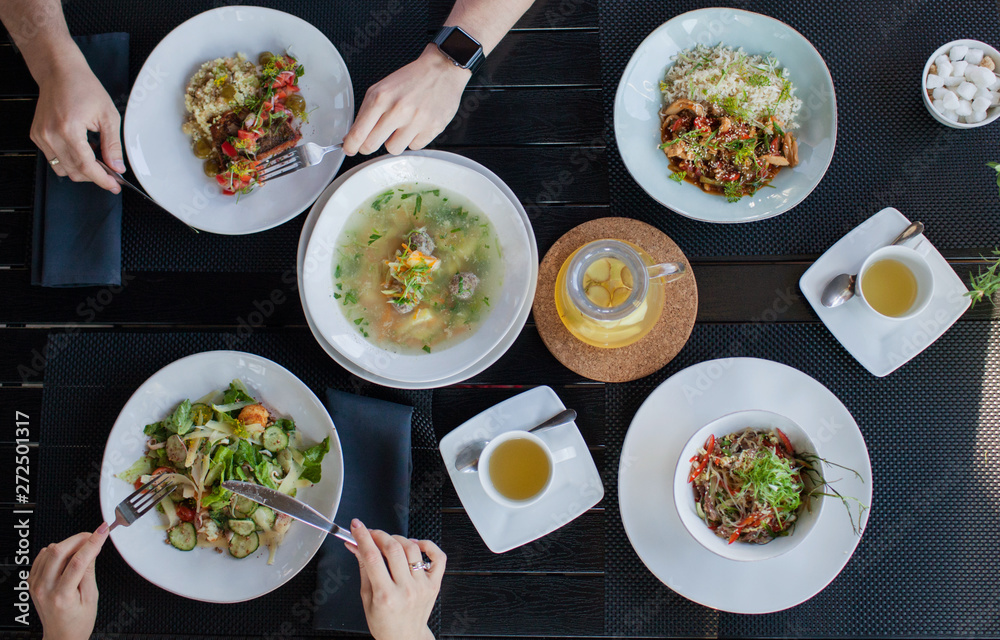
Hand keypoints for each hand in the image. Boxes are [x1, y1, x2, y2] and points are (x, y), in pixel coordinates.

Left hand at [28, 523, 108, 639]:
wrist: (61, 636)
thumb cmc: (77, 622)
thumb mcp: (91, 598)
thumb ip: (89, 572)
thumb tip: (92, 549)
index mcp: (62, 596)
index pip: (78, 561)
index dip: (93, 542)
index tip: (102, 531)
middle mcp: (45, 589)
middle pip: (59, 551)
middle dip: (79, 538)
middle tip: (93, 536)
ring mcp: (35, 585)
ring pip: (49, 551)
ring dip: (68, 544)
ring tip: (82, 549)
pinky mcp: (32, 582)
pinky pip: (41, 557)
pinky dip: (55, 551)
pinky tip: (66, 555)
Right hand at [31, 56, 123, 192]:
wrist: (60, 72)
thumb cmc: (84, 87)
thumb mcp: (108, 116)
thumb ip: (113, 145)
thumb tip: (117, 168)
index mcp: (69, 130)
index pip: (87, 167)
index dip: (103, 180)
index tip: (114, 186)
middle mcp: (50, 135)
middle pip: (74, 172)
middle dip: (95, 176)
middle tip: (110, 171)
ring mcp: (41, 136)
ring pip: (63, 169)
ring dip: (82, 169)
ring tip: (95, 154)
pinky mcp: (36, 135)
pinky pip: (54, 159)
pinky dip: (70, 160)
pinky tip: (81, 148)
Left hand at [343, 45, 470, 155]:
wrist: (442, 70)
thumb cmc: (411, 79)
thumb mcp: (382, 88)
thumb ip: (366, 112)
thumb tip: (354, 136)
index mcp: (381, 97)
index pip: (359, 132)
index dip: (351, 145)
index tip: (349, 149)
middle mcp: (398, 110)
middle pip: (372, 145)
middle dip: (368, 146)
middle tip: (371, 142)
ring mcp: (416, 121)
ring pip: (393, 149)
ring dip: (394, 142)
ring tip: (400, 127)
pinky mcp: (432, 129)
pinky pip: (414, 146)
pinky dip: (413, 139)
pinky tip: (416, 125)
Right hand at [346, 519, 445, 639]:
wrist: (405, 639)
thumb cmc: (384, 623)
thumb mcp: (366, 598)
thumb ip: (364, 569)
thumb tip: (356, 546)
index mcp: (386, 596)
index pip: (372, 557)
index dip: (363, 537)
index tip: (357, 526)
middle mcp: (406, 590)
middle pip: (393, 549)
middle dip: (379, 535)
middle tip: (371, 533)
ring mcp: (422, 586)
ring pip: (412, 548)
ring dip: (398, 538)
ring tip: (389, 542)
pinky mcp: (435, 584)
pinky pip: (438, 557)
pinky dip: (428, 544)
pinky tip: (416, 544)